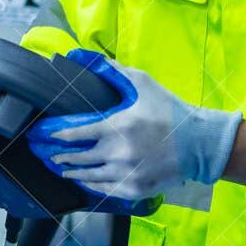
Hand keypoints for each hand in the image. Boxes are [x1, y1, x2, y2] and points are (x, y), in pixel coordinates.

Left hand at [26, 48, 241, 200]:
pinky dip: (92, 185)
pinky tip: (84, 181)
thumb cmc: (170, 111)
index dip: (57, 135)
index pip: (75, 133)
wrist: (200, 143)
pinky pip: (105, 190)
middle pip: (77, 158)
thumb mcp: (142, 84)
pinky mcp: (135, 190)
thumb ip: (112, 70)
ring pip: (88, 177)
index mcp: (116, 127)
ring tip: (61, 169)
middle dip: (59, 156)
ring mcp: (126, 174)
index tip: (44, 135)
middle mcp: (118, 153)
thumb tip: (85, 56)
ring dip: (71, 173)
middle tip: (47, 154)